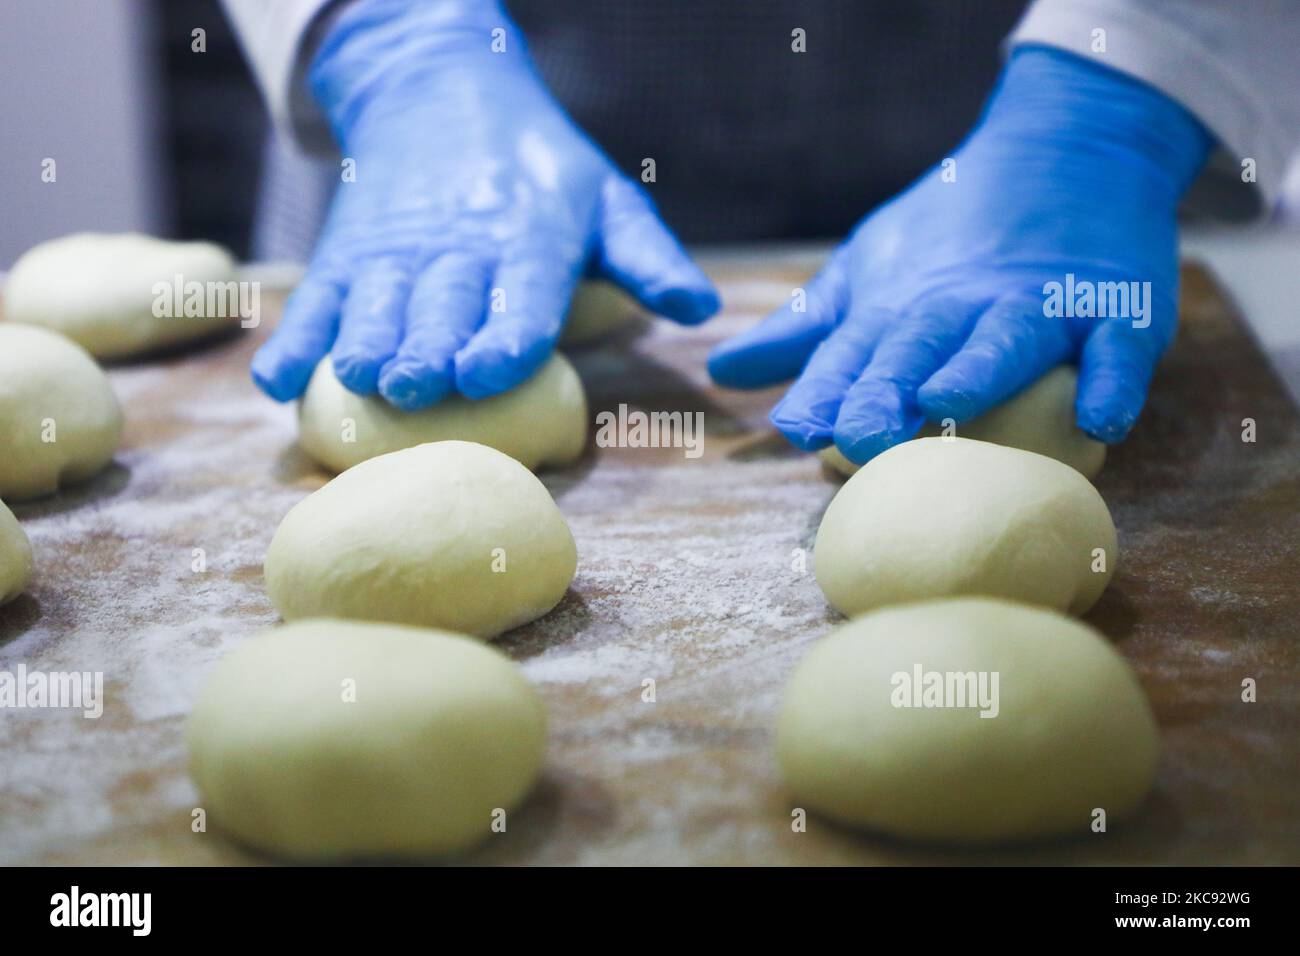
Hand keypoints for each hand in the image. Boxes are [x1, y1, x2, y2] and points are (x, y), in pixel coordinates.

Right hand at [252, 0, 717, 408]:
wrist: (438, 91)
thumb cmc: (538, 167)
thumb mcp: (605, 198)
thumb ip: (648, 258)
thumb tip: (701, 310)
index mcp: (529, 238)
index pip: (519, 295)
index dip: (503, 336)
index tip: (486, 373)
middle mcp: (459, 245)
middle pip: (441, 305)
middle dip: (431, 348)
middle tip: (418, 387)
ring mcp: (395, 251)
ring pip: (376, 303)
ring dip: (366, 342)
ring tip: (360, 379)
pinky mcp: (346, 254)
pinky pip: (317, 299)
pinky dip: (296, 339)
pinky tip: (279, 381)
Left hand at [708, 47, 1210, 462]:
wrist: (1071, 146)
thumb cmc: (951, 232)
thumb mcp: (868, 272)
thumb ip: (803, 331)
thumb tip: (723, 369)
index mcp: (901, 304)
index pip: (855, 351)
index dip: (827, 388)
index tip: (798, 426)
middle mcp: (964, 304)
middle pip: (922, 345)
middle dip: (888, 386)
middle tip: (860, 432)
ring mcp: (1041, 305)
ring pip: (1009, 337)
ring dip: (979, 369)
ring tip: (948, 401)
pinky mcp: (1115, 310)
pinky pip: (1115, 348)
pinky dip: (1111, 381)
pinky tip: (1100, 422)